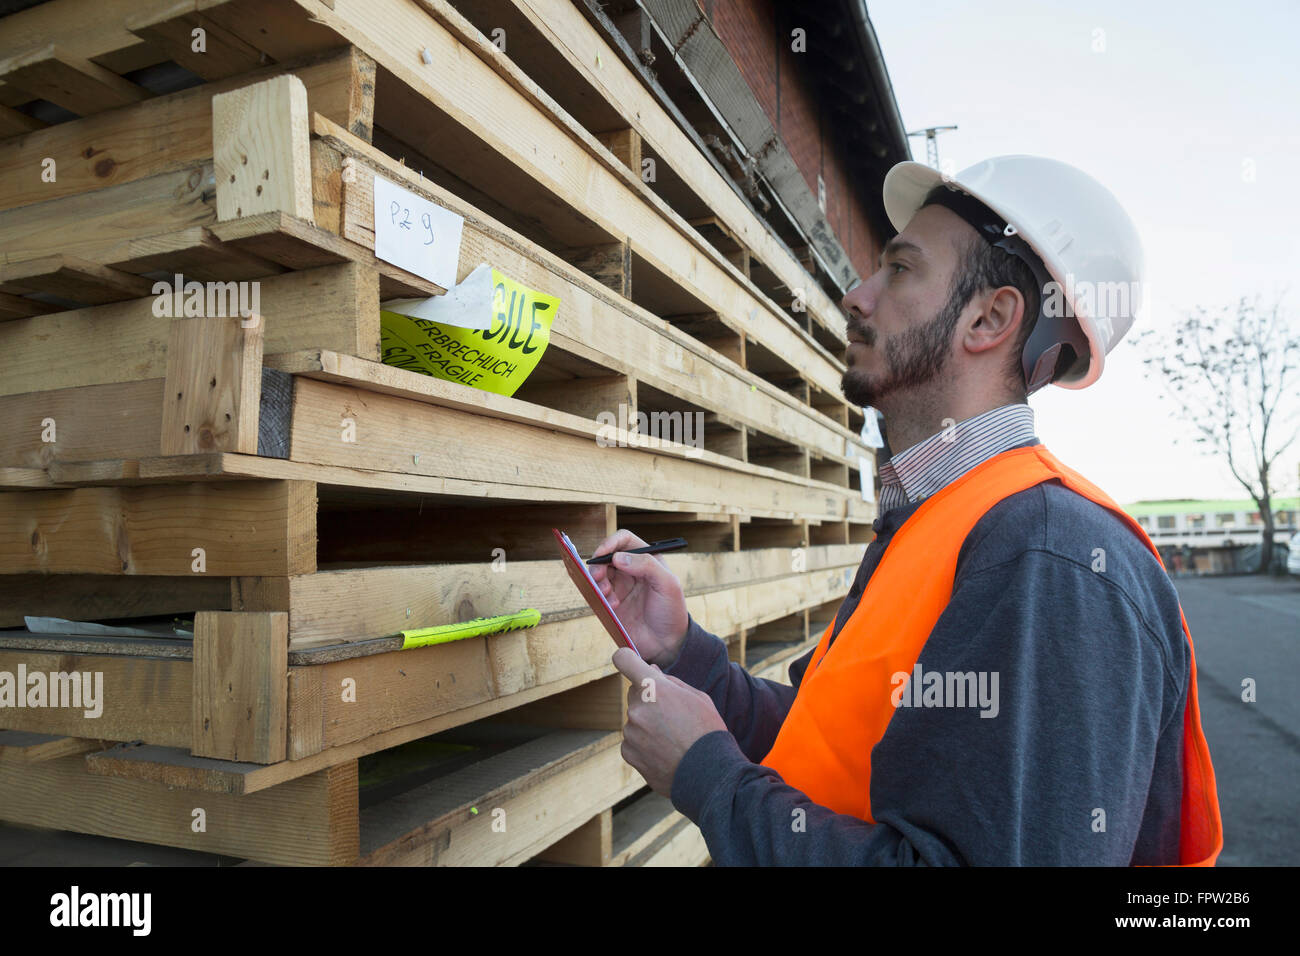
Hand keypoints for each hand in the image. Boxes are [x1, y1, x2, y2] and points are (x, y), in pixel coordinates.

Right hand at [589, 528, 688, 666]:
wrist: (666, 644)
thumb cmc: (672, 612)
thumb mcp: (668, 585)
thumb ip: (647, 566)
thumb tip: (618, 557)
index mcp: (646, 559)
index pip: (624, 540)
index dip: (611, 542)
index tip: (602, 553)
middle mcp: (631, 570)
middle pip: (606, 556)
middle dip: (599, 564)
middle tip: (599, 577)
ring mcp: (620, 586)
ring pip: (598, 574)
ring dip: (598, 581)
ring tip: (607, 594)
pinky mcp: (611, 603)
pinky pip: (597, 593)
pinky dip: (599, 597)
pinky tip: (612, 606)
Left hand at [612, 647, 727, 796]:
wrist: (708, 775)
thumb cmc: (707, 731)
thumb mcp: (697, 697)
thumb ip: (670, 681)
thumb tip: (650, 670)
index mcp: (654, 688)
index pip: (624, 660)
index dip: (627, 659)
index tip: (631, 663)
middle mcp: (637, 708)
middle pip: (634, 693)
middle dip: (648, 699)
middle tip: (671, 715)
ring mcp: (631, 732)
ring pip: (635, 719)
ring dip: (647, 724)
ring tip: (672, 738)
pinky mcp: (628, 753)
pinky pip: (632, 741)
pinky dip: (644, 744)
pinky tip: (664, 751)